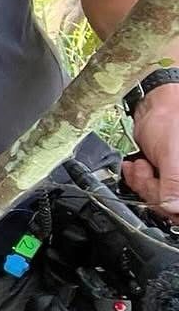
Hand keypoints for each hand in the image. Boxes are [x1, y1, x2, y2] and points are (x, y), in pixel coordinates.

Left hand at [124, 83, 178, 216]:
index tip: (156, 193)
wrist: (156, 104)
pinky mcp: (162, 175)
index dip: (168, 205)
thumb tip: (172, 207)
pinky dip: (138, 179)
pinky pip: (149, 187)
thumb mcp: (173, 154)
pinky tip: (136, 165)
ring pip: (156, 198)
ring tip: (139, 165)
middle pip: (169, 206)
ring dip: (141, 183)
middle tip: (144, 170)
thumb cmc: (171, 120)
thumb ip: (173, 183)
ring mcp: (175, 180)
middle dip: (150, 189)